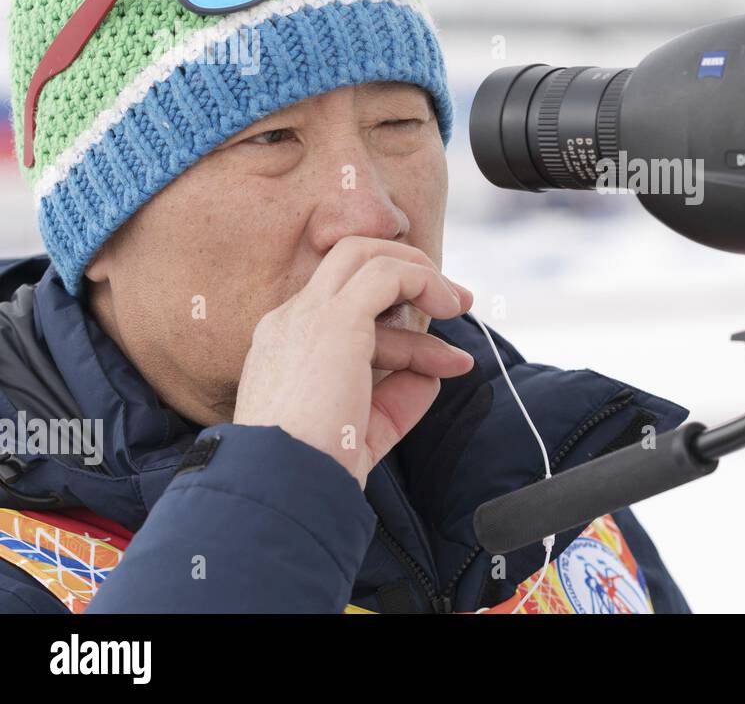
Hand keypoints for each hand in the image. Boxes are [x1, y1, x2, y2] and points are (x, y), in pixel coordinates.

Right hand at [233, 236, 474, 487]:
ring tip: (460, 304)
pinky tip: (448, 308)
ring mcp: (308, 316)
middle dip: (407, 270)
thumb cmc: (315, 472)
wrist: (284, 488)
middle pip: (348, 262)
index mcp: (286, 347)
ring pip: (366, 256)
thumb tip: (431, 377)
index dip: (400, 329)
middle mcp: (291, 322)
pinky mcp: (335, 320)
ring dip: (421, 274)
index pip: (344, 311)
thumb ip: (394, 400)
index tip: (445, 359)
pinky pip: (387, 275)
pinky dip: (424, 282)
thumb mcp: (362, 431)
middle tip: (455, 301)